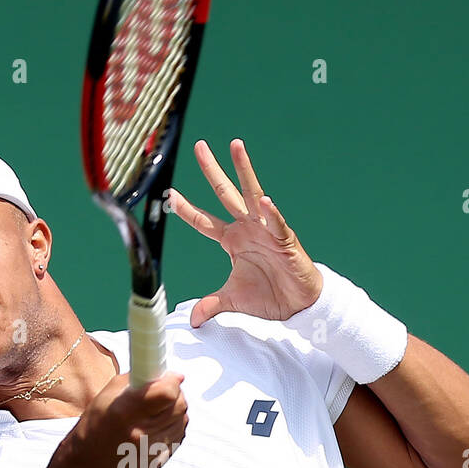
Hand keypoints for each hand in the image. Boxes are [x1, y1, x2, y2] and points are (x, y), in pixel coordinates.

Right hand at [69, 371, 188, 467]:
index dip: (172, 381)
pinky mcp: (159, 461)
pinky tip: (157, 426)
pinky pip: (178, 436)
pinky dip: (173, 427)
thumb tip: (164, 374)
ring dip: (175, 410)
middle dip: (176, 393)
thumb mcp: (107, 395)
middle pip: (179, 406)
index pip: (166, 393)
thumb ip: (136, 380)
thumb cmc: (95, 426)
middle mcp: (141, 433)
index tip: (170, 376)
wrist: (89, 465)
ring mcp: (152, 450)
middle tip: (164, 391)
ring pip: (182, 421)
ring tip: (157, 411)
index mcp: (125, 413)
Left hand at [167, 139, 322, 327]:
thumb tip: (193, 320)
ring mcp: (266, 230)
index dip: (187, 210)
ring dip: (244, 171)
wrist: (298, 305)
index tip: (170, 195)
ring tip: (236, 147)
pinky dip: (271, 214)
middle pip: (225, 194)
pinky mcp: (285, 240)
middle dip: (212, 171)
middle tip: (200, 146)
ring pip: (252, 194)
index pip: (204, 222)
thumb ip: (211, 305)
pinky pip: (276, 224)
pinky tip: (264, 201)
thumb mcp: (232, 300)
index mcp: (232, 240)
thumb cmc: (268, 295)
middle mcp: (247, 228)